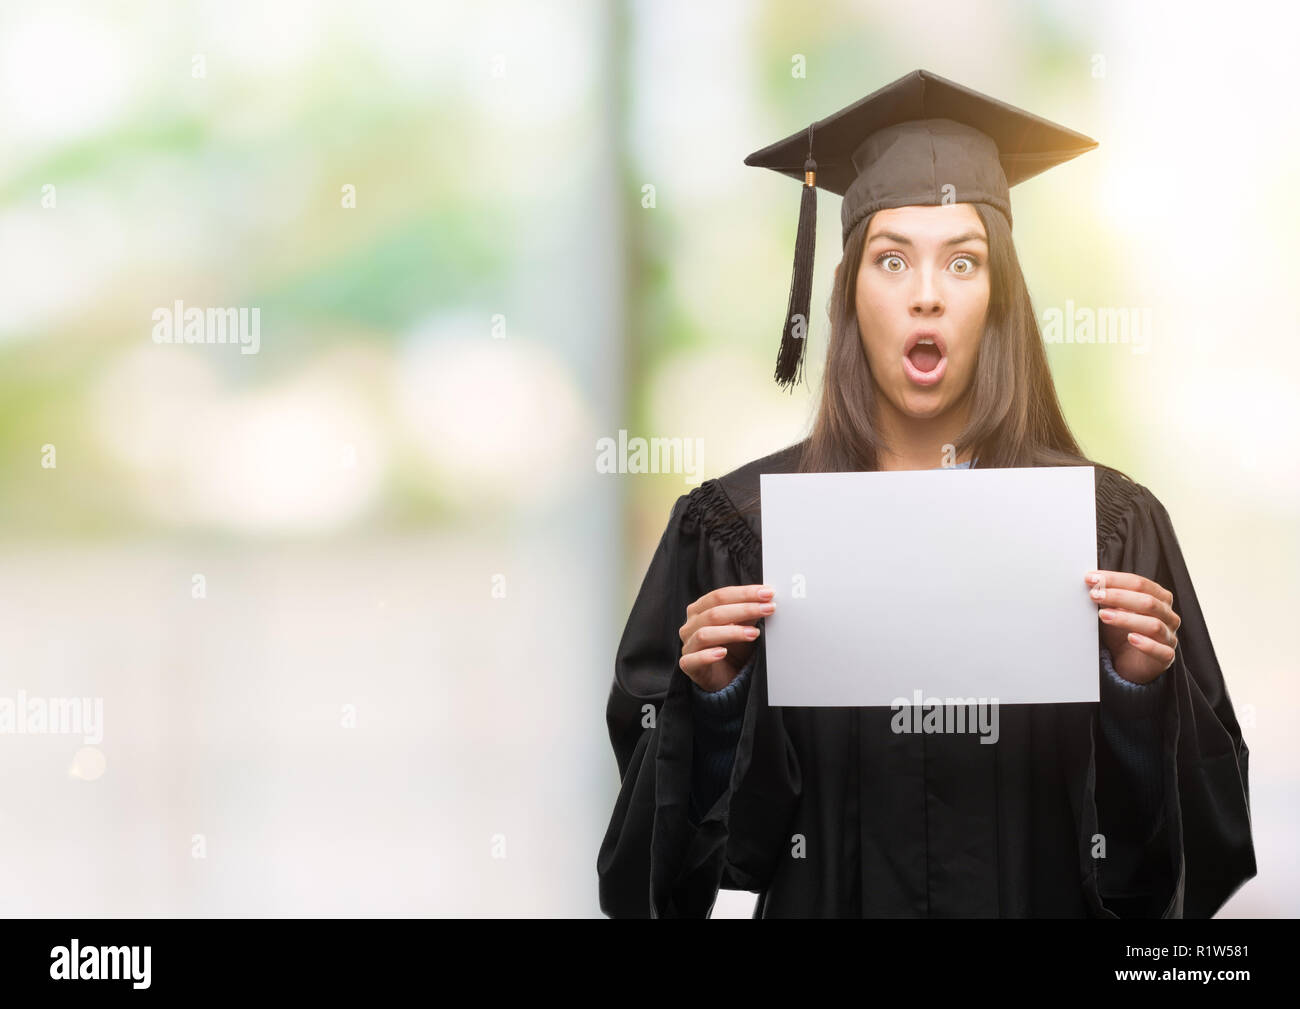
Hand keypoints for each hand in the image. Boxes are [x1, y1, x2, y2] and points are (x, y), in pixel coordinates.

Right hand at [679, 584, 775, 692]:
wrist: (724, 676)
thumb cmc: (732, 648)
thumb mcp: (742, 626)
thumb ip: (749, 613)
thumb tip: (767, 598)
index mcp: (700, 609)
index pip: (720, 596)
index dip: (744, 593)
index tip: (767, 593)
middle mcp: (691, 625)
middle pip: (714, 613)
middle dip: (744, 609)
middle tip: (768, 609)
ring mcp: (688, 645)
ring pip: (705, 634)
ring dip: (732, 632)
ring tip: (754, 633)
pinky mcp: (688, 665)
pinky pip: (693, 659)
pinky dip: (708, 655)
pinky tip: (723, 653)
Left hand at [1085, 570, 1179, 684]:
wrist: (1128, 661)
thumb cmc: (1122, 632)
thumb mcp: (1112, 610)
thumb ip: (1107, 597)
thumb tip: (1090, 581)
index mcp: (1159, 598)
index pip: (1140, 583)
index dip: (1115, 579)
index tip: (1091, 578)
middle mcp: (1168, 615)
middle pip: (1148, 602)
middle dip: (1119, 596)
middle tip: (1095, 595)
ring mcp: (1169, 636)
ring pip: (1154, 625)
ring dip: (1126, 618)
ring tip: (1104, 615)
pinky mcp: (1166, 657)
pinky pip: (1161, 651)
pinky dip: (1146, 644)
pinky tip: (1131, 638)